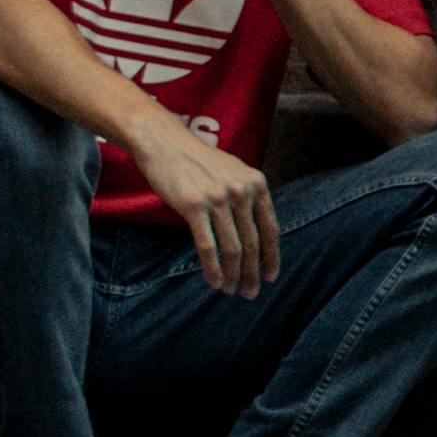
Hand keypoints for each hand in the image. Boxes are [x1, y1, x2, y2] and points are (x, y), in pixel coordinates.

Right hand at [135, 119, 277, 296]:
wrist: (165, 143)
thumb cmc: (198, 160)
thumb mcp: (234, 172)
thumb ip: (249, 196)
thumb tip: (258, 231)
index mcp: (256, 184)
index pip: (270, 229)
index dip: (272, 257)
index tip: (270, 276)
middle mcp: (242, 191)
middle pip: (253, 243)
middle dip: (254, 273)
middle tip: (250, 293)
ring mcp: (218, 199)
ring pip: (233, 249)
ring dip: (234, 275)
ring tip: (232, 291)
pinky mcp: (193, 207)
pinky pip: (208, 247)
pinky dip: (212, 269)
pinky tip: (213, 282)